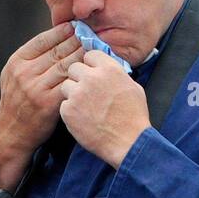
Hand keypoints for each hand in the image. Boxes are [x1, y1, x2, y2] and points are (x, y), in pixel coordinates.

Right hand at [0, 22, 83, 189]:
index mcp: (16, 62)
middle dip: (77, 41)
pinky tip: (94, 72)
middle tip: (93, 34)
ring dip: (83, 57)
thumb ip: (33, 59)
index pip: (43, 40)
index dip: (62, 32)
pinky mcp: (48, 103)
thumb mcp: (15, 76)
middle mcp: (25, 73)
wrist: (12, 133)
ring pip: (66, 66)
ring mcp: (36, 88)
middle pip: (57, 51)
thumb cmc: (19, 102)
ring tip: (97, 50)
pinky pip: (70, 84)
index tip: (76, 26)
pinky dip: (83, 76)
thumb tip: (57, 39)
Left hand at [58, 50, 150, 168]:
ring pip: (66, 85)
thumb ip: (117, 75)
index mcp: (109, 69)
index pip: (90, 55)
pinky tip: (84, 119)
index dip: (91, 65)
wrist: (128, 142)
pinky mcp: (68, 110)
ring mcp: (77, 94)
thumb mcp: (134, 88)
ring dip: (73, 94)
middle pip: (74, 68)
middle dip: (79, 78)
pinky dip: (71, 111)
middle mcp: (91, 78)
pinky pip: (64, 104)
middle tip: (87, 92)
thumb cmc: (134, 117)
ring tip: (86, 107)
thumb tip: (108, 70)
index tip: (92, 73)